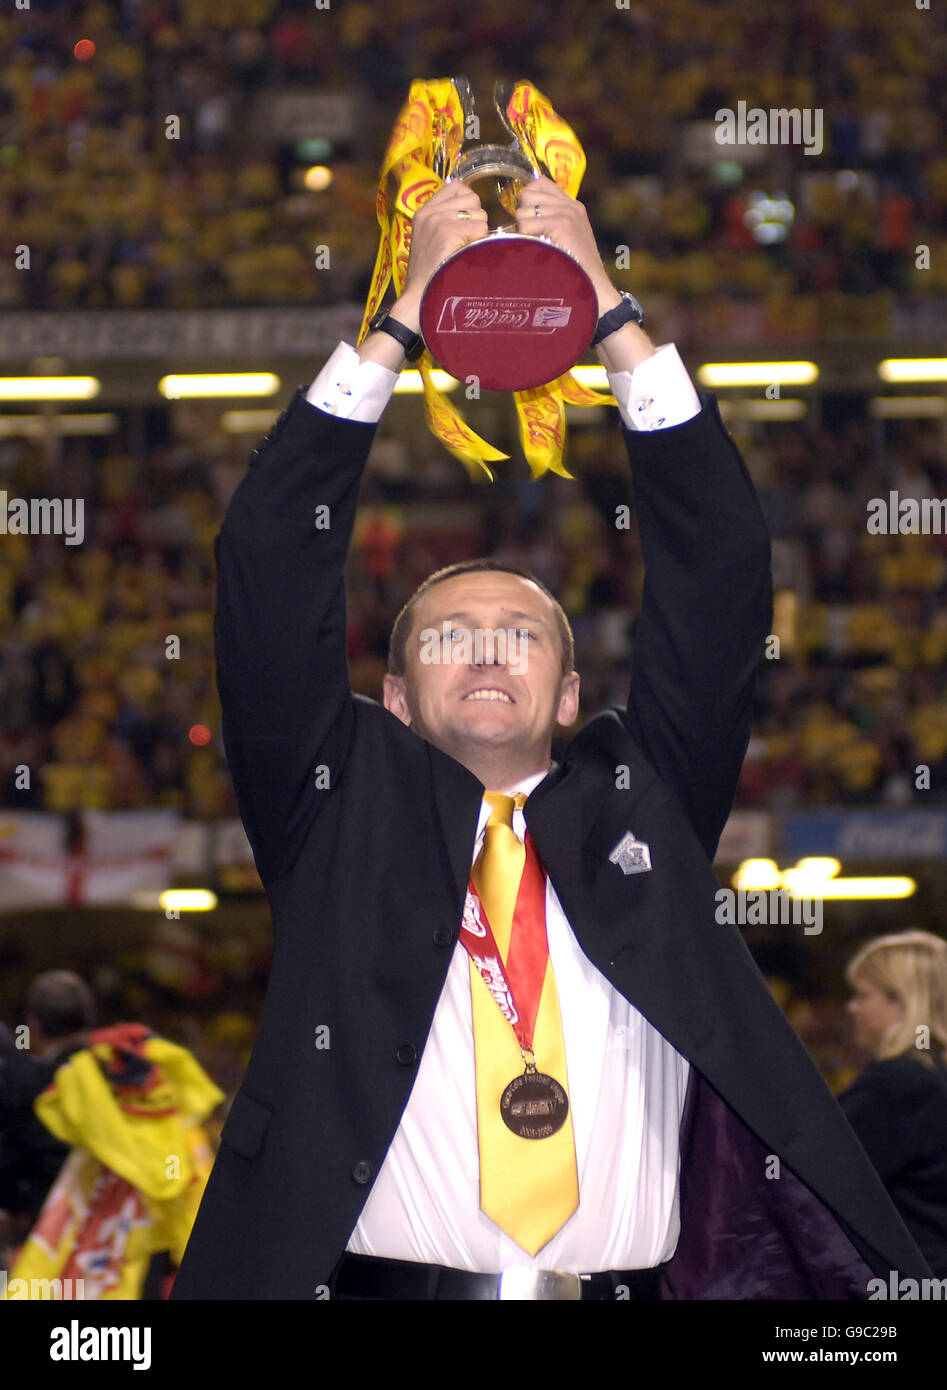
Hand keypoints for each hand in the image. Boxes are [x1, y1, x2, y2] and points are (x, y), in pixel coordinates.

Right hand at [394, 180, 489, 329]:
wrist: (419, 298)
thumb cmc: (430, 275)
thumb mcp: (429, 240)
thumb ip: (445, 220)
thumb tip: (471, 207)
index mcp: (424, 212)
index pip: (456, 187)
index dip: (468, 202)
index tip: (465, 222)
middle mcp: (429, 212)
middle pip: (472, 198)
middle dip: (476, 219)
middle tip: (465, 241)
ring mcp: (437, 221)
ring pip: (479, 213)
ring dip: (478, 232)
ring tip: (463, 249)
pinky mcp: (446, 232)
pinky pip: (479, 229)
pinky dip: (478, 243)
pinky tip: (464, 255)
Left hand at [513, 177, 621, 315]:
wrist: (592, 287)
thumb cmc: (574, 270)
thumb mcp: (565, 239)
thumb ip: (549, 222)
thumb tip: (520, 214)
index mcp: (571, 206)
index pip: (539, 183)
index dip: (527, 198)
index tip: (528, 219)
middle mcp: (570, 205)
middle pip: (527, 194)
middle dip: (522, 214)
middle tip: (531, 236)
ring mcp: (567, 213)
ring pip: (523, 210)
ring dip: (523, 230)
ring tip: (537, 245)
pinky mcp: (562, 224)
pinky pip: (526, 224)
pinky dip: (527, 239)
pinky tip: (540, 251)